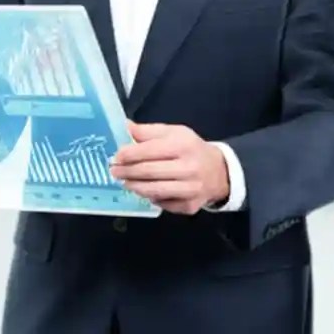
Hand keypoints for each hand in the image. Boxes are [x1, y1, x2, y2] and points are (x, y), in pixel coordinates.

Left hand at [110, 121, 229, 215]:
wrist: (219, 172)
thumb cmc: (192, 149)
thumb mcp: (175, 133)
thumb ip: (149, 131)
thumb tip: (126, 127)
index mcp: (184, 146)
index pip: (150, 150)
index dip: (129, 154)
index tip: (116, 156)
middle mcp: (189, 168)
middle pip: (149, 172)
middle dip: (127, 171)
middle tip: (114, 171)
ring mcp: (191, 189)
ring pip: (154, 190)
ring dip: (134, 186)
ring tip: (125, 182)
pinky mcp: (189, 206)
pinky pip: (163, 204)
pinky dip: (151, 197)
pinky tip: (146, 191)